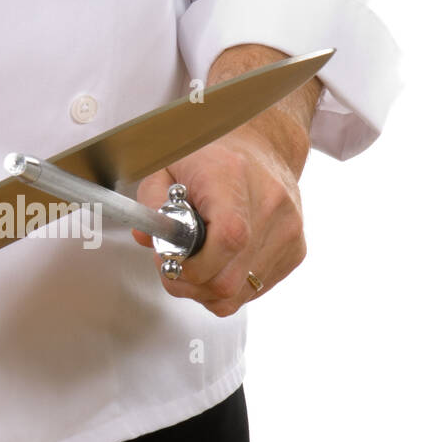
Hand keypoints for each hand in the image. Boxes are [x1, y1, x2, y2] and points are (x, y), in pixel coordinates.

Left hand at [134, 123, 307, 316]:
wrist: (264, 148)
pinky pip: (253, 290)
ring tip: (196, 263)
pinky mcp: (295, 251)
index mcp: (234, 177)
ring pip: (239, 294)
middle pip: (228, 280)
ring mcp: (288, 230)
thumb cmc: (211, 158)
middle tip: (175, 265)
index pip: (228, 239)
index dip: (194, 266)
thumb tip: (145, 240)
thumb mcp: (168, 167)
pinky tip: (221, 260)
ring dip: (207, 289)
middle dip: (191, 284)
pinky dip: (230, 285)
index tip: (172, 260)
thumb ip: (150, 202)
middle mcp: (269, 204)